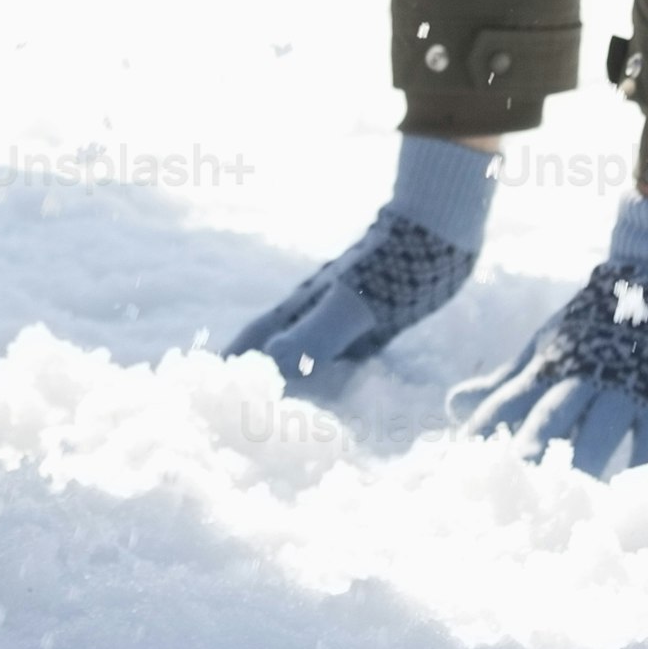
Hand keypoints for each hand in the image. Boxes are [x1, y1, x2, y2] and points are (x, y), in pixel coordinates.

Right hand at [229, 198, 479, 399]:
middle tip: (241, 415)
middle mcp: (315, 313)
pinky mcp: (372, 322)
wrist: (437, 232)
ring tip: (284, 415)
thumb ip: (314, 335)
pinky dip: (330, 381)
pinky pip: (339, 359)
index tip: (210, 396)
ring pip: (306, 355)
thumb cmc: (394, 268)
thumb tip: (269, 363)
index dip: (231, 366)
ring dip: (293, 381)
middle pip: (275, 349)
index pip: (254, 342)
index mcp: (301, 309)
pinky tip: (340, 397)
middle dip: (256, 377)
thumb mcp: (352, 306)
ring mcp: (343, 316)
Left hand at [458, 242, 647, 475]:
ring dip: (580, 464)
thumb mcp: (543, 346)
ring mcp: (622, 388)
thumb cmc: (593, 321)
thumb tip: (451, 407)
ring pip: (597, 431)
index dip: (482, 436)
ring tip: (565, 503)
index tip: (459, 470)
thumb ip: (502, 383)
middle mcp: (578, 377)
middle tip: (504, 492)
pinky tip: (630, 498)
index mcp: (546, 366)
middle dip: (524, 454)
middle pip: (547, 420)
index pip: (505, 404)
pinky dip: (641, 468)